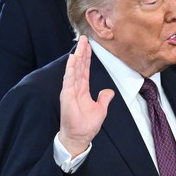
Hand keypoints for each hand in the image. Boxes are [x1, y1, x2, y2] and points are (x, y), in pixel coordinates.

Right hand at [58, 36, 113, 157]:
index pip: (85, 70)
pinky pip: (69, 79)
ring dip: (77, 56)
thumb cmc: (86, 125)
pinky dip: (72, 68)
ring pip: (74, 69)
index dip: (87, 58)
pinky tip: (74, 58)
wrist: (79, 137)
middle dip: (82, 52)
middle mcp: (75, 87)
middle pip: (79, 66)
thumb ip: (104, 98)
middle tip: (84, 38)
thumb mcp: (100, 109)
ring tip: (80, 44)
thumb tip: (108, 91)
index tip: (89, 46)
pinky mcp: (67, 95)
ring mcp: (70, 90)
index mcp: (82, 90)